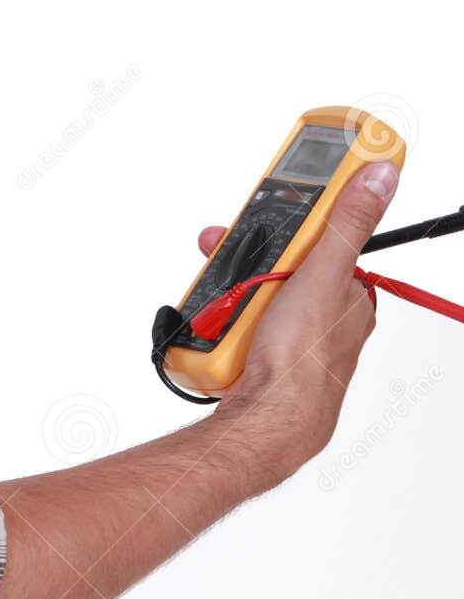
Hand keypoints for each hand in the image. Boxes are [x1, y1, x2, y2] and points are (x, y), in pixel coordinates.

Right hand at [196, 161, 398, 480]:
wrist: (262, 422)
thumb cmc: (301, 362)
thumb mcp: (325, 274)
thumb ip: (348, 222)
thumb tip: (381, 176)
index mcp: (348, 294)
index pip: (321, 239)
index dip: (293, 223)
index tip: (274, 210)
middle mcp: (320, 315)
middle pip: (278, 263)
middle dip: (247, 256)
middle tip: (228, 257)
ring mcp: (287, 335)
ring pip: (252, 290)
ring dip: (228, 287)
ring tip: (223, 302)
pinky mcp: (258, 352)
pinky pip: (232, 318)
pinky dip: (220, 315)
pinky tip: (217, 322)